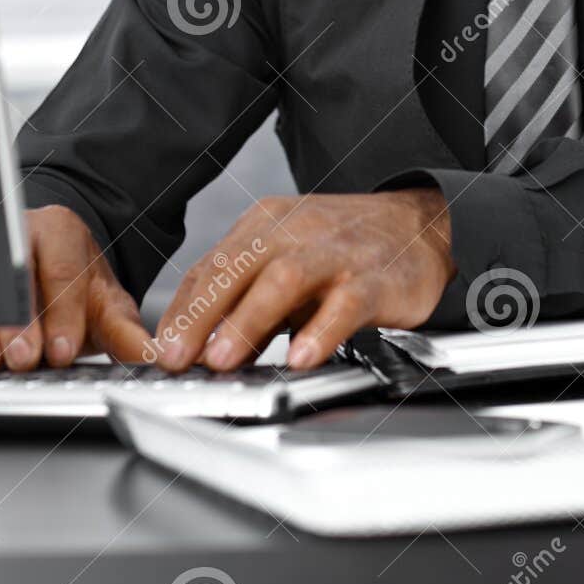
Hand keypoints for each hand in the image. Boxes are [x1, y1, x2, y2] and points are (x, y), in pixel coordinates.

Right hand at [0, 205, 152, 371]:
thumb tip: (157, 358)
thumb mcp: (106, 304)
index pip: (62, 268)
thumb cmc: (73, 286)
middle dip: (18, 322)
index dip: (63, 311)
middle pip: (12, 277)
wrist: (44, 265)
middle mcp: (14, 237)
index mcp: (60, 232)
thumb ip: (127, 333)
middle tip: (24, 358)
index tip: (64, 349)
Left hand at [153, 188, 455, 372]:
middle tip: (177, 357)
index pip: (212, 266)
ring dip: (248, 320)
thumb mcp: (288, 265)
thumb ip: (248, 302)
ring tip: (224, 359)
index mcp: (267, 224)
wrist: (423, 226)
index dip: (183, 310)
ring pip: (284, 279)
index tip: (160, 349)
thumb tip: (203, 349)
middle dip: (202, 314)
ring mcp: (337, 253)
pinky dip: (320, 331)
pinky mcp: (376, 278)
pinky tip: (301, 357)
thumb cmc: (346, 250)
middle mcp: (297, 231)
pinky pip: (345, 304)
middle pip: (239, 267)